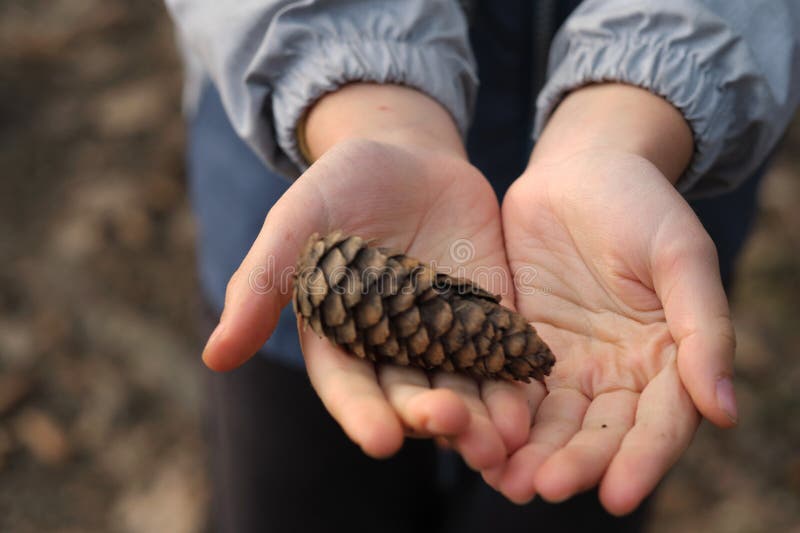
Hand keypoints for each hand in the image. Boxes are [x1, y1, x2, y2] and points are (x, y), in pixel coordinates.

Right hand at [201, 84, 534, 468]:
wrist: (407, 154)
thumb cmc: (340, 186)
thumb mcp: (296, 223)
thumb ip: (261, 284)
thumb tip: (214, 357)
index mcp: (340, 337)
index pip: (349, 388)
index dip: (363, 414)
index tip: (381, 440)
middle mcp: (393, 348)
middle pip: (410, 395)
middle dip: (430, 416)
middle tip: (452, 428)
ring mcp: (445, 334)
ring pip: (463, 386)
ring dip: (482, 417)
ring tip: (503, 439)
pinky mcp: (489, 314)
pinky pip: (503, 351)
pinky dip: (515, 377)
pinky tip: (534, 396)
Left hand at [486, 85, 737, 513]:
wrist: (582, 166)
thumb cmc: (642, 204)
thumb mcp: (681, 258)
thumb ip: (704, 330)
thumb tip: (724, 412)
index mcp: (664, 359)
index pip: (658, 425)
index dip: (641, 461)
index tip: (617, 495)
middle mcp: (615, 371)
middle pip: (597, 432)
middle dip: (573, 464)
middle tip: (541, 489)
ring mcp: (565, 360)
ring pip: (549, 420)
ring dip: (529, 453)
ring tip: (504, 480)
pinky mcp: (519, 341)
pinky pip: (508, 385)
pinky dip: (496, 414)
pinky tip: (475, 436)